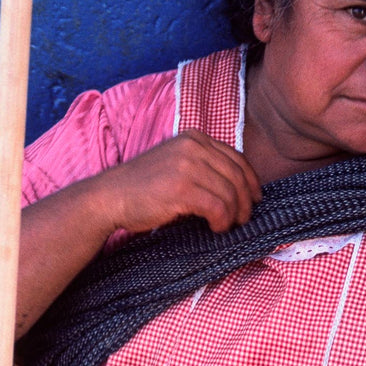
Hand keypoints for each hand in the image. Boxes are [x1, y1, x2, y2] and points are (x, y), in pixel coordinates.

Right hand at [104, 129, 261, 233]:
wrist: (110, 197)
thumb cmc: (143, 188)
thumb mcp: (176, 165)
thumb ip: (202, 168)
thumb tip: (237, 189)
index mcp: (194, 138)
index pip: (237, 158)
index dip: (251, 181)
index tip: (255, 199)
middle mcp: (193, 147)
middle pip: (238, 176)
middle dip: (246, 202)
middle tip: (243, 220)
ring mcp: (187, 166)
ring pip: (230, 193)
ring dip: (234, 215)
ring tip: (226, 226)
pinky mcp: (181, 188)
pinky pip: (218, 207)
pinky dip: (222, 221)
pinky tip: (215, 228)